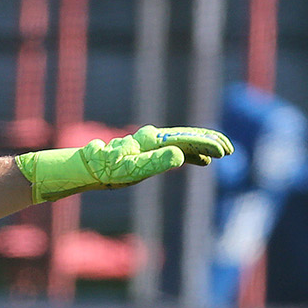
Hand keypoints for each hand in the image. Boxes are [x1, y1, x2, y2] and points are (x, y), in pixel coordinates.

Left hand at [16, 125, 232, 202]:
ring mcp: (146, 146)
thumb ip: (154, 163)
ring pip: (180, 143)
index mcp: (151, 141)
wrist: (77, 168)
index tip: (224, 151)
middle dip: (208, 142)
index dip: (207, 144)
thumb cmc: (100, 171)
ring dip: (200, 148)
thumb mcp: (128, 171)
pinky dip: (186, 154)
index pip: (186, 139)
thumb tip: (180, 156)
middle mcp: (150, 139)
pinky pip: (169, 151)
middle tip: (229, 150)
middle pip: (186, 136)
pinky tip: (195, 162)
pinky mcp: (140, 154)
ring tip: (218, 155)